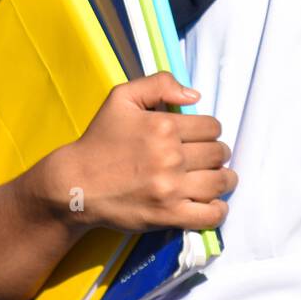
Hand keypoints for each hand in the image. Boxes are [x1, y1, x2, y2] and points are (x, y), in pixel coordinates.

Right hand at [42, 72, 235, 234]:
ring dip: (223, 179)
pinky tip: (211, 202)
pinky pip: (211, 215)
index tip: (198, 137)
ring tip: (215, 178)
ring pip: (220, 182)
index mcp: (163, 126)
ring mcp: (171, 188)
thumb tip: (194, 96)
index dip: (208, 130)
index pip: (212, 127)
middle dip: (216, 153)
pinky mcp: (169, 215)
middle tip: (204, 158)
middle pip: (219, 153)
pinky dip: (218, 209)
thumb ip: (159, 84)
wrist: (76, 183)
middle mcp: (170, 157)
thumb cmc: (100, 139)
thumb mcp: (122, 98)